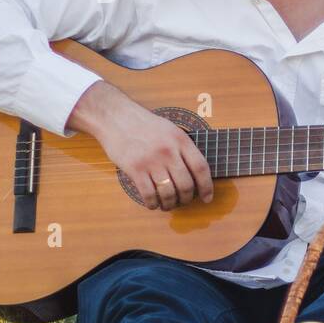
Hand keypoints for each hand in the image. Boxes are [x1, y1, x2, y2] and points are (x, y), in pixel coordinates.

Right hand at [68, 81, 213, 210]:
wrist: (116, 117)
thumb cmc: (145, 125)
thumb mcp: (171, 130)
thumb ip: (184, 148)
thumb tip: (197, 173)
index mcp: (181, 140)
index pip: (201, 168)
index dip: (207, 187)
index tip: (207, 198)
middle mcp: (168, 151)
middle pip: (186, 184)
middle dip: (187, 199)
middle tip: (183, 201)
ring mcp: (151, 160)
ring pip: (168, 193)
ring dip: (170, 204)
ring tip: (168, 205)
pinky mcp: (135, 169)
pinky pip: (148, 194)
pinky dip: (153, 204)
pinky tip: (153, 204)